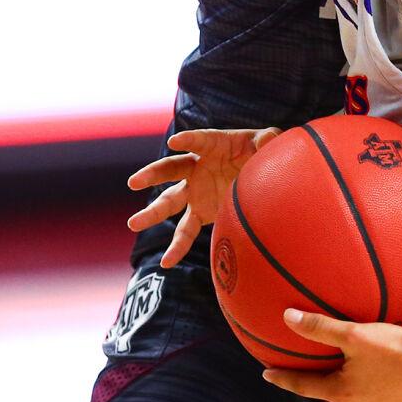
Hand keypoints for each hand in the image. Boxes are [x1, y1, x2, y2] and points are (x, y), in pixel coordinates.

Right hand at [125, 126, 277, 267]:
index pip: (199, 140)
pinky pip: (185, 230)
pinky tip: (166, 262)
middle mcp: (198, 167)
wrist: (264, 174)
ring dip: (153, 212)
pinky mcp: (201, 211)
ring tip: (133, 224)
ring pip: (169, 201)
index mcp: (213, 145)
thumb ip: (268, 139)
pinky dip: (177, 247)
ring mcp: (196, 190)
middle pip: (170, 169)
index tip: (175, 142)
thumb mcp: (268, 141)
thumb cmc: (262, 151)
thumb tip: (266, 140)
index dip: (188, 140)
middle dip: (152, 175)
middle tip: (134, 182)